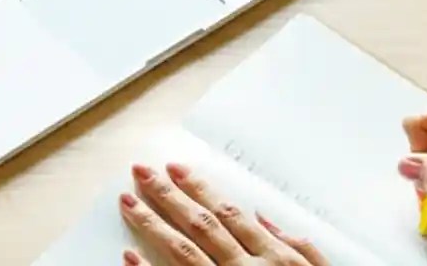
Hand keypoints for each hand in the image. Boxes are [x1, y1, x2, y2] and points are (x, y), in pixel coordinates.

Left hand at [119, 163, 327, 264]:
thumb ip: (298, 246)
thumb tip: (264, 217)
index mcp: (274, 258)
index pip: (228, 214)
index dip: (199, 188)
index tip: (175, 169)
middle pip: (201, 225)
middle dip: (168, 196)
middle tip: (142, 172)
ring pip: (183, 252)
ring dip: (153, 224)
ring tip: (129, 203)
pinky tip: (128, 256)